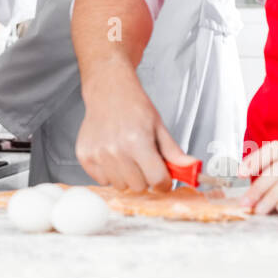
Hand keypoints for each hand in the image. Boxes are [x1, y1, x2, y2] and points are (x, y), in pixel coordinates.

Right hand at [76, 71, 196, 192]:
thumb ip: (174, 153)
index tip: (163, 177)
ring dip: (126, 176)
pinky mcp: (85, 156)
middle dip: (145, 177)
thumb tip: (192, 169)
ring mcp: (98, 154)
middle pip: (139, 186)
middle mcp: (116, 150)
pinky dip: (109, 173)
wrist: (108, 90)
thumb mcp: (159, 126)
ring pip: (120, 186)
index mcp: (137, 141)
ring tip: (126, 156)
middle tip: (143, 160)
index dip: (164, 182)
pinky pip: (102, 181)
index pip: (157, 180)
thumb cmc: (133, 105)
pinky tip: (112, 156)